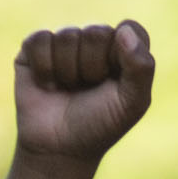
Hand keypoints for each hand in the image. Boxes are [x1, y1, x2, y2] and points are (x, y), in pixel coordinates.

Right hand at [12, 20, 154, 166]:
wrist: (59, 148)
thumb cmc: (100, 125)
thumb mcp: (132, 104)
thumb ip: (141, 68)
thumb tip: (123, 30)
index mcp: (124, 51)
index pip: (132, 29)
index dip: (123, 56)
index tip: (116, 80)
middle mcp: (95, 42)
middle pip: (97, 32)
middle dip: (93, 67)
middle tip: (89, 89)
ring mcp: (65, 43)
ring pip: (68, 35)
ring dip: (68, 71)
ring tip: (68, 89)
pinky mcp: (35, 47)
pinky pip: (41, 39)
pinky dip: (45, 68)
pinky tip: (48, 84)